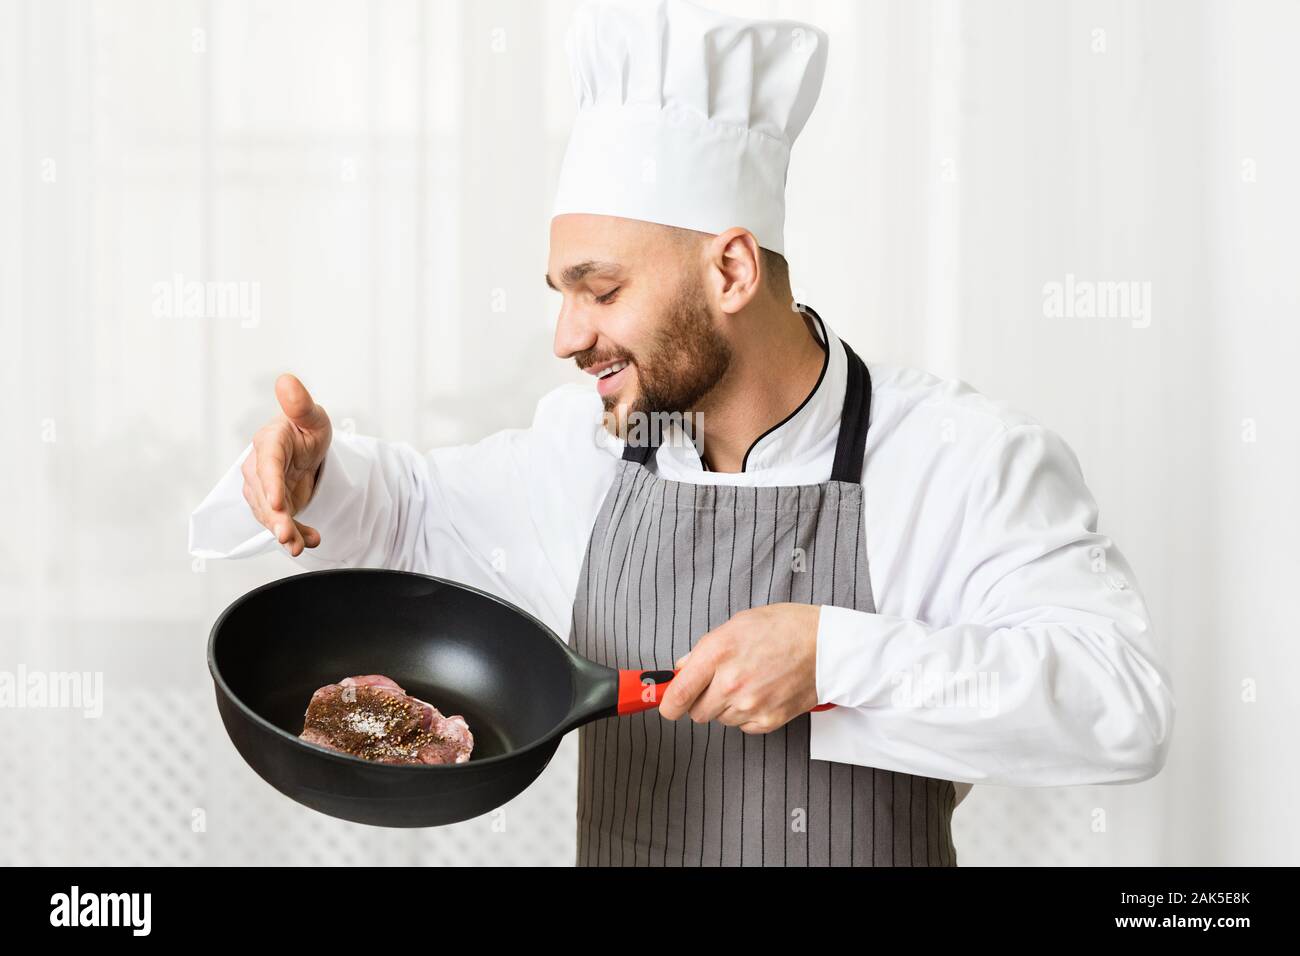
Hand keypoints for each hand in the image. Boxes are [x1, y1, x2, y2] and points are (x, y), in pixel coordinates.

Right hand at [240, 373, 332, 555]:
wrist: (305, 448)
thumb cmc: (306, 429)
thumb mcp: (312, 417)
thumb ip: (300, 404)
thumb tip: (286, 380)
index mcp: (269, 442)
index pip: (267, 465)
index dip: (271, 485)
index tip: (278, 503)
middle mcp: (259, 468)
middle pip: (265, 496)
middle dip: (275, 518)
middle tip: (288, 536)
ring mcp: (263, 489)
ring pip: (268, 514)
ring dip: (283, 531)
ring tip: (298, 546)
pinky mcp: (272, 505)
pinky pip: (281, 522)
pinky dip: (296, 534)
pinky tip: (311, 540)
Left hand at [658, 603, 821, 733]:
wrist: (827, 646)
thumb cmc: (785, 628)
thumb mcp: (737, 625)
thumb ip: (704, 649)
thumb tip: (683, 669)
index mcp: (717, 653)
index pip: (676, 695)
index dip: (667, 704)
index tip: (667, 704)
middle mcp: (730, 683)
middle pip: (696, 713)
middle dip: (701, 700)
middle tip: (718, 683)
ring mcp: (750, 705)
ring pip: (720, 720)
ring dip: (726, 706)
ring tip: (748, 682)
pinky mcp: (768, 720)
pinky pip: (743, 726)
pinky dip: (747, 715)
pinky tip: (761, 693)